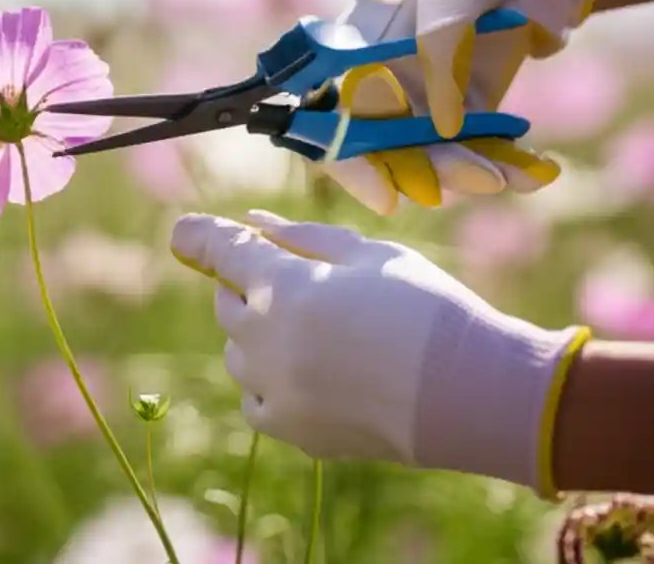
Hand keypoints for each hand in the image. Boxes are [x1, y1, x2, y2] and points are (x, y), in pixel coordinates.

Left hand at [170, 210, 589, 495]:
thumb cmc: (427, 308)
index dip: (201, 236)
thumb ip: (303, 238)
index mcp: (283, 287)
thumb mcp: (370, 255)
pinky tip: (317, 376)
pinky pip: (256, 400)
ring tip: (322, 336)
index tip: (182, 230)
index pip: (222, 251)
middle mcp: (264, 340)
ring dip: (259, 337)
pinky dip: (272, 383)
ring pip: (238, 355)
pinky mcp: (290, 429)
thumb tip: (254, 224)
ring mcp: (273, 389)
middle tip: (300, 287)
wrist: (470, 393)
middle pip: (228, 303)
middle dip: (249, 287)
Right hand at [321, 0, 595, 214]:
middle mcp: (383, 86)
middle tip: (470, 177)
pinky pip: (484, 150)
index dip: (351, 164)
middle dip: (424, 173)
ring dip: (469, 173)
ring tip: (504, 175)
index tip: (385, 194)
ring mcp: (428, 102)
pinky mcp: (475, 111)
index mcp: (354, 54)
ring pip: (435, 158)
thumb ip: (440, 49)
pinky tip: (537, 172)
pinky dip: (511, 166)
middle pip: (385, 151)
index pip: (332, 122)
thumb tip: (443, 125)